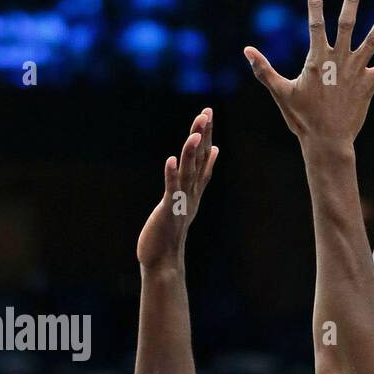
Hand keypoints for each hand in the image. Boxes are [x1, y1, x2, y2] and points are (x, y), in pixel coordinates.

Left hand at [137, 109, 217, 269]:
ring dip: (192, 152)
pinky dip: (172, 175)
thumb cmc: (170, 232)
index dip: (206, 136)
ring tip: (196, 132)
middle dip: (203, 136)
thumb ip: (194, 183)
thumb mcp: (183, 203)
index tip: (207, 114)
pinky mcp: (169, 211)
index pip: (202, 159)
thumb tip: (209, 161)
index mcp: (193, 191)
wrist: (164, 261)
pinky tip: (170, 160)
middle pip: (199, 160)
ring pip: (189, 172)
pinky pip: (172, 190)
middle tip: (207, 112)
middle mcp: (191, 194)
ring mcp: (182, 202)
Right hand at [244, 0, 373, 146]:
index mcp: (317, 60)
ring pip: (372, 40)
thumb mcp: (281, 92)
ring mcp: (356, 72)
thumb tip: (246, 50)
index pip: (314, 26)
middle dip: (351, 2)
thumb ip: (264, 70)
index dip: (314, 6)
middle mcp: (339, 61)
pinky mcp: (370, 85)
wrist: (327, 141)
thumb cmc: (302, 119)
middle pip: (346, 24)